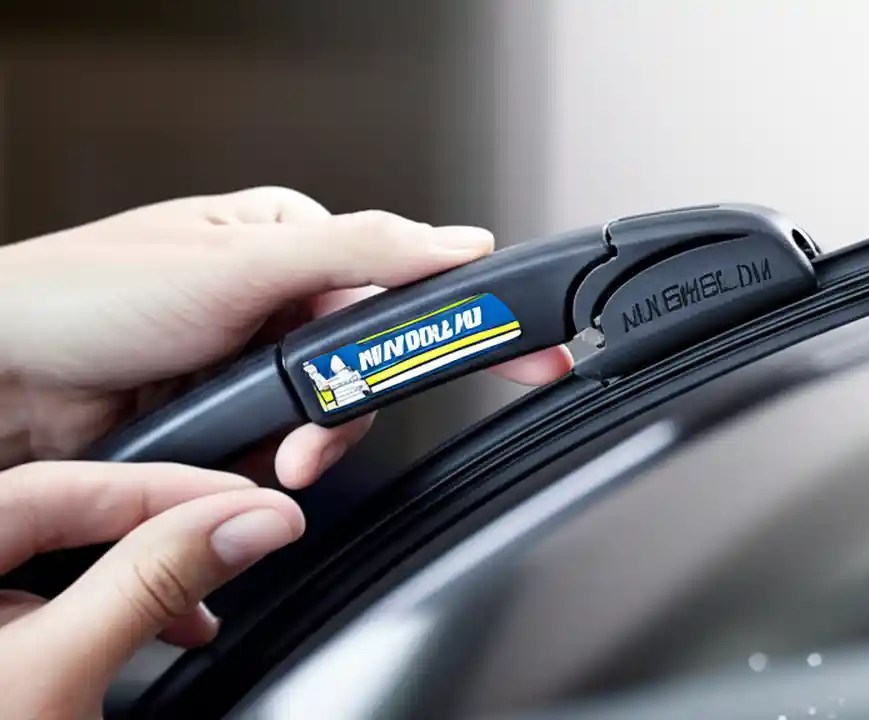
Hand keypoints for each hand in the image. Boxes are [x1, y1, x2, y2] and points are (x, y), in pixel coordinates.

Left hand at [0, 187, 572, 485]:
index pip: (406, 278)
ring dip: (302, 448)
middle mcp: (276, 300)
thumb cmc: (83, 297)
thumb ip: (361, 251)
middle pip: (373, 367)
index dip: (469, 320)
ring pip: (331, 421)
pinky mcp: (227, 422)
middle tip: (315, 432)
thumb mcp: (237, 263)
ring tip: (260, 453)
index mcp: (290, 243)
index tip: (537, 353)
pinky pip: (283, 456)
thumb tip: (457, 244)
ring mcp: (252, 364)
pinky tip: (233, 467)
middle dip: (348, 411)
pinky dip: (267, 473)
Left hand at [0, 461, 303, 718]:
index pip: (59, 484)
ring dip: (144, 582)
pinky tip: (149, 641)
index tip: (248, 500)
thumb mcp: (64, 670)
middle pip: (62, 519)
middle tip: (238, 540)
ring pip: (57, 567)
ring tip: (200, 614)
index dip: (164, 487)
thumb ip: (152, 585)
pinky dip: (110, 621)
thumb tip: (249, 522)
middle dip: (160, 533)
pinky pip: (50, 616)